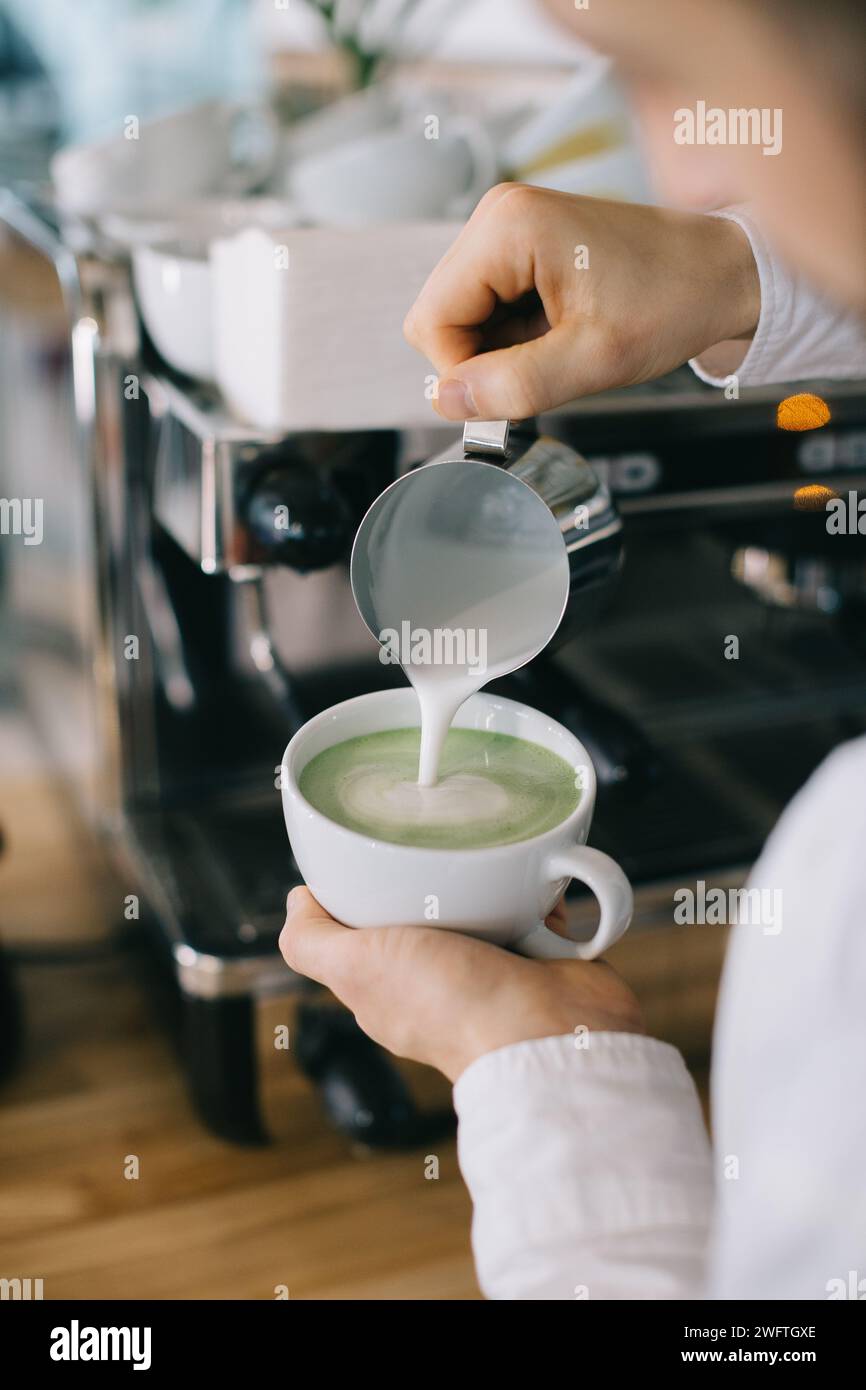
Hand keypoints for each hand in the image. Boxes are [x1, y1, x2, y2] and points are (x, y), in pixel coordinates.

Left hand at [279, 888, 644, 1083]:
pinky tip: (532, 877)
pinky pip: (533, 909)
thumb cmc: (453, 1006)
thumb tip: (295, 901)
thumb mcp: (355, 965)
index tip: (364, 852)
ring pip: (479, 904)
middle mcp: (436, 980)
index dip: (357, 890)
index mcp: (387, 986)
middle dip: (425, 875)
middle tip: (428, 842)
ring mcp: (490, 970)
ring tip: (482, 853)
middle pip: (419, 908)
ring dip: (484, 879)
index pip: (360, 928)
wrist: (547, 1032)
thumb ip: (311, 941)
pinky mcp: (539, 956)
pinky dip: (536, 892)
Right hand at [404, 184, 759, 420]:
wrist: (722, 273)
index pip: (431, 321)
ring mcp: (508, 228)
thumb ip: (516, 384)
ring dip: (501, 351)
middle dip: (483, 361)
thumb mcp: (595, 359)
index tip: (516, 391)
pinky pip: (488, 308)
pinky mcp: (521, 246)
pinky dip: (515, 338)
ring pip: (462, 318)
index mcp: (507, 227)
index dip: (464, 373)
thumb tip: (448, 401)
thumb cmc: (674, 300)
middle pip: (439, 316)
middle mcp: (498, 216)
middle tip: (548, 369)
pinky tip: (559, 334)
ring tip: (561, 347)